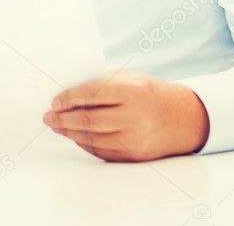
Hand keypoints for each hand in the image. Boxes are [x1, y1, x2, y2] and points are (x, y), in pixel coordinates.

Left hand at [43, 71, 209, 161]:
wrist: (184, 119)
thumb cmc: (151, 93)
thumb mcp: (131, 78)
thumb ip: (103, 81)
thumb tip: (68, 89)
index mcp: (133, 91)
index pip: (92, 94)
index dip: (69, 98)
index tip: (54, 101)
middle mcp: (135, 116)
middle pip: (89, 121)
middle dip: (63, 119)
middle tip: (49, 117)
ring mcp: (135, 139)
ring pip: (93, 139)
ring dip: (70, 133)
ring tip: (57, 126)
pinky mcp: (135, 155)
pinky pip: (103, 152)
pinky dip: (85, 145)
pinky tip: (75, 137)